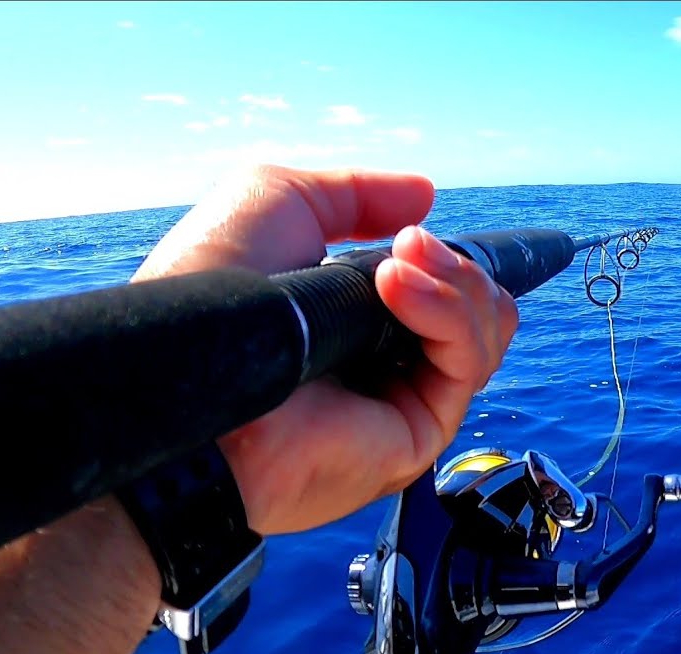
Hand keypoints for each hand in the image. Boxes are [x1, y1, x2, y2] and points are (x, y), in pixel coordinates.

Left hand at [132, 164, 518, 534]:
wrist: (192, 372)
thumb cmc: (215, 289)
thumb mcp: (284, 203)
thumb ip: (356, 194)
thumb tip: (425, 197)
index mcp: (356, 323)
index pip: (442, 292)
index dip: (443, 260)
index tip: (413, 236)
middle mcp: (387, 366)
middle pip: (480, 309)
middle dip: (457, 267)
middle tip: (405, 246)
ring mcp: (405, 402)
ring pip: (488, 331)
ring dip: (457, 283)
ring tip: (394, 269)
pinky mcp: (419, 433)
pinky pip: (471, 362)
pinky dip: (450, 313)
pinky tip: (398, 289)